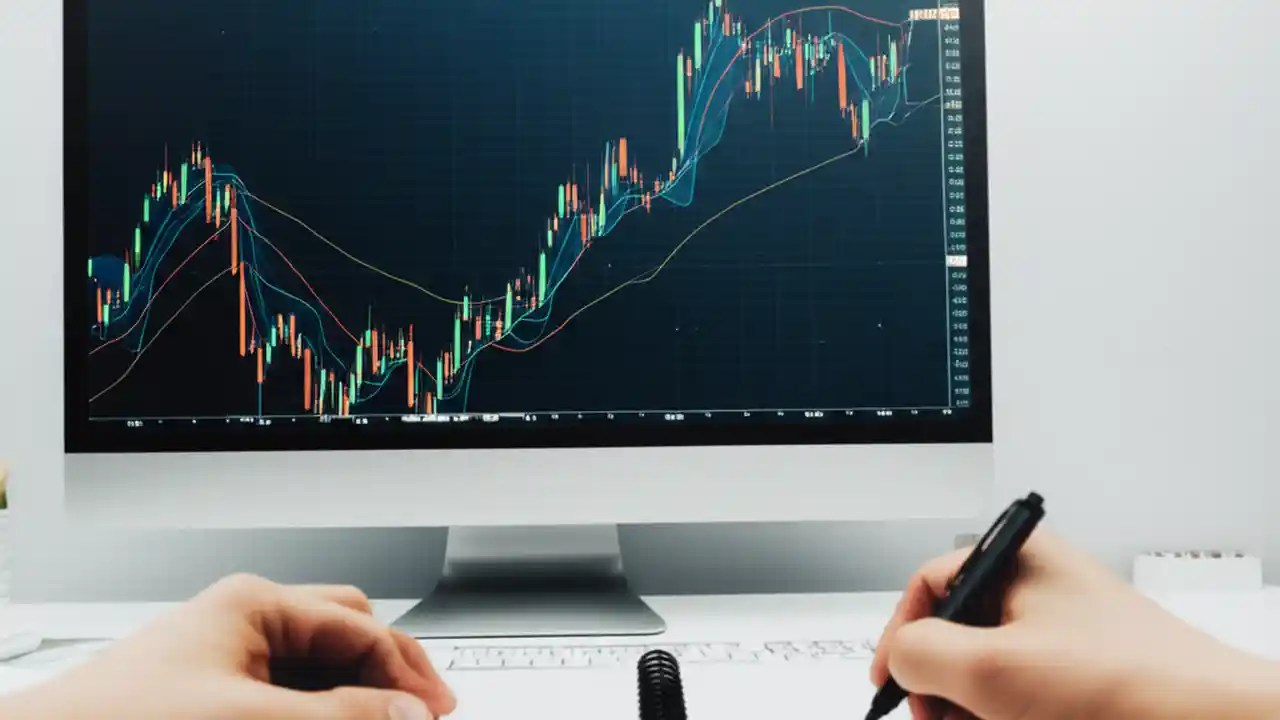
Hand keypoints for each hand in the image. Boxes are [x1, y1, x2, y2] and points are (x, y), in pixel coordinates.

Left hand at [2, 574, 456, 719]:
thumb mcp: (251, 718)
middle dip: (387, 672)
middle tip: (421, 711)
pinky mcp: (211, 697)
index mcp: (257, 605)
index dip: (405, 673)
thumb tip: (408, 711)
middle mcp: (245, 624)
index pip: (361, 629)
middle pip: (346, 636)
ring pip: (318, 669)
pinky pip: (285, 695)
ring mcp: (227, 661)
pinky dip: (316, 708)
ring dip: (353, 696)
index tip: (433, 714)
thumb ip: (341, 714)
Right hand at [871, 531, 1279, 719]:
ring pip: (989, 666)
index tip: (891, 682)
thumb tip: (900, 658)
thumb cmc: (1128, 687)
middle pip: (957, 629)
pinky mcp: (1087, 672)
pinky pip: (1024, 687)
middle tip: (936, 718)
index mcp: (1020, 558)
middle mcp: (1044, 587)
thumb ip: (921, 653)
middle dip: (938, 681)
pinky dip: (1004, 711)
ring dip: (970, 705)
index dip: (900, 636)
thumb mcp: (991, 668)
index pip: (929, 584)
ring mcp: (1068, 631)